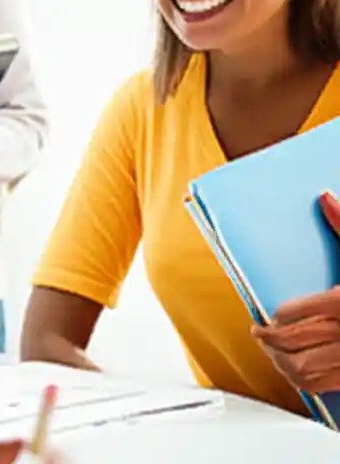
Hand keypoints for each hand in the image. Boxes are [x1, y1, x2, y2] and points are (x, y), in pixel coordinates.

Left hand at [251, 190, 339, 392]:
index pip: (294, 311)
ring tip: (272, 352)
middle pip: (290, 341)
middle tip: (259, 332)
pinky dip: (302, 382)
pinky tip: (296, 372)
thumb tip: (324, 197)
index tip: (270, 314)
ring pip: (301, 368)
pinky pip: (321, 386)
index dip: (276, 316)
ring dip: (280, 362)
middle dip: (268, 339)